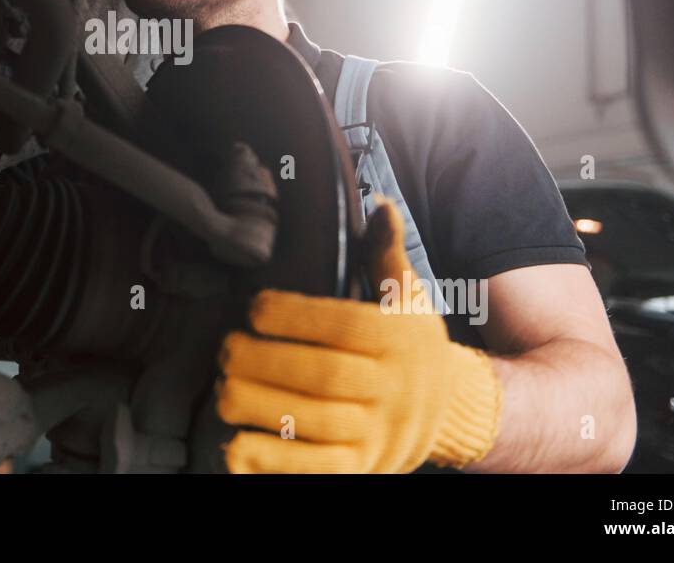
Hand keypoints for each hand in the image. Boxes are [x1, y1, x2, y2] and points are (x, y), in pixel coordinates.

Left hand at [215, 198, 501, 472]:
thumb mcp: (408, 300)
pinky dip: (273, 462)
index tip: (253, 307)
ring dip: (261, 408)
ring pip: (317, 423)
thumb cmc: (410, 347)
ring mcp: (378, 433)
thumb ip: (386, 256)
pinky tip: (235, 445)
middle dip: (267, 362)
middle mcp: (393, 388)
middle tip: (226, 350)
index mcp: (400, 340)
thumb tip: (379, 204)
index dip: (296, 315)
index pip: (347, 325)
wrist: (448, 414)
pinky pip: (316, 469)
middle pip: (325, 376)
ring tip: (225, 390)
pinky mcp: (361, 468)